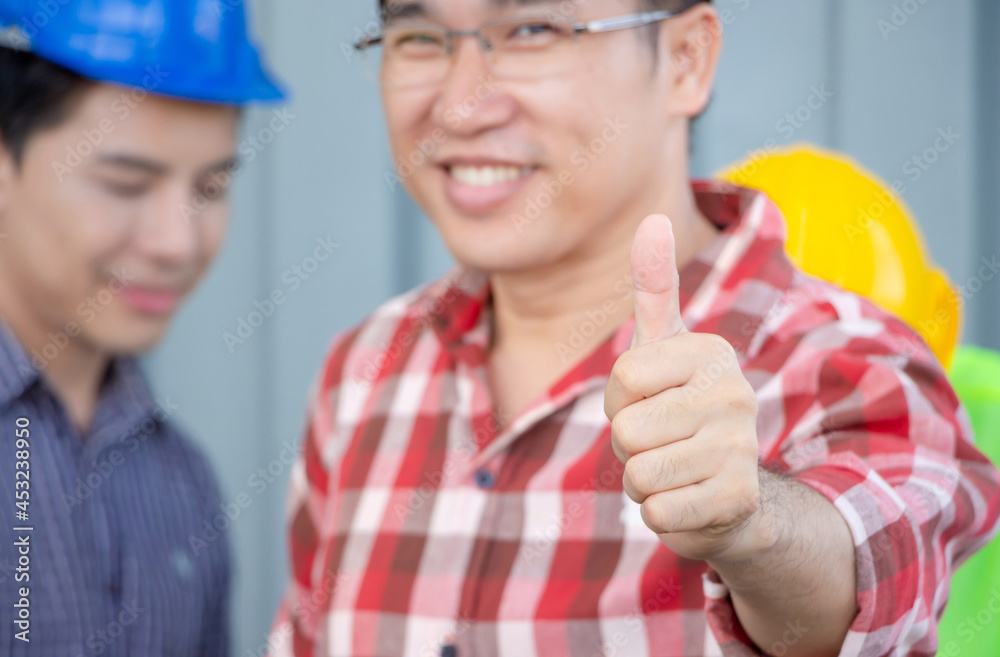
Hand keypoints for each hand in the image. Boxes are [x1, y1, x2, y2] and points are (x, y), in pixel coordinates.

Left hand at [604, 214, 761, 561]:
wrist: (731, 492)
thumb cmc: (681, 413)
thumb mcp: (665, 350)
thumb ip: (655, 288)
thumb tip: (653, 218)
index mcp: (711, 352)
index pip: (622, 380)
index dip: (620, 402)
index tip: (650, 403)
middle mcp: (735, 393)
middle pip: (626, 430)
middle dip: (629, 447)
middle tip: (664, 443)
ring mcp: (741, 449)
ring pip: (638, 473)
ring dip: (642, 481)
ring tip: (675, 470)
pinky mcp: (738, 500)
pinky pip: (656, 512)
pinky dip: (660, 514)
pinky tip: (689, 500)